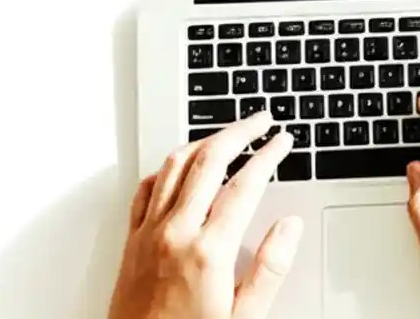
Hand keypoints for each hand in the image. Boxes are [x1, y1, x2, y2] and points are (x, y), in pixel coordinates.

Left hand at [108, 112, 302, 318]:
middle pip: (209, 161)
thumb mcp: (245, 318)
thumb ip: (270, 269)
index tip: (283, 141)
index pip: (245, 184)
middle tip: (261, 121)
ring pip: (175, 166)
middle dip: (240, 132)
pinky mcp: (130, 243)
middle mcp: (174, 234)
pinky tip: (181, 166)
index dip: (269, 155)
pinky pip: (147, 189)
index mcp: (208, 251)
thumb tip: (289, 227)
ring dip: (205, 141)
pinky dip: (168, 168)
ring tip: (227, 134)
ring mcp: (148, 235)